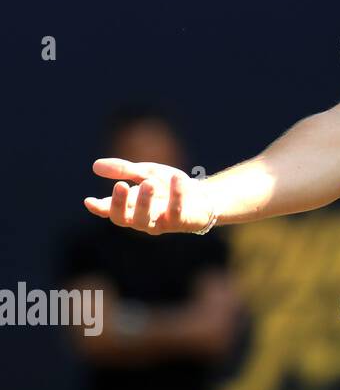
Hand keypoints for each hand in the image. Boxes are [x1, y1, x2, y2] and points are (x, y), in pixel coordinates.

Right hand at [84, 158, 216, 234]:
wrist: (200, 196)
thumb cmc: (168, 188)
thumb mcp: (146, 173)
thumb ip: (124, 170)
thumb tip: (95, 166)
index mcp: (130, 207)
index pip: (110, 211)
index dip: (99, 208)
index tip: (89, 201)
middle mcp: (142, 219)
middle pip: (124, 218)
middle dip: (121, 203)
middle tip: (121, 184)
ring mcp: (160, 223)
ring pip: (146, 220)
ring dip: (145, 201)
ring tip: (149, 182)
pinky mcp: (181, 222)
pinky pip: (176, 212)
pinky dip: (177, 195)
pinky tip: (177, 177)